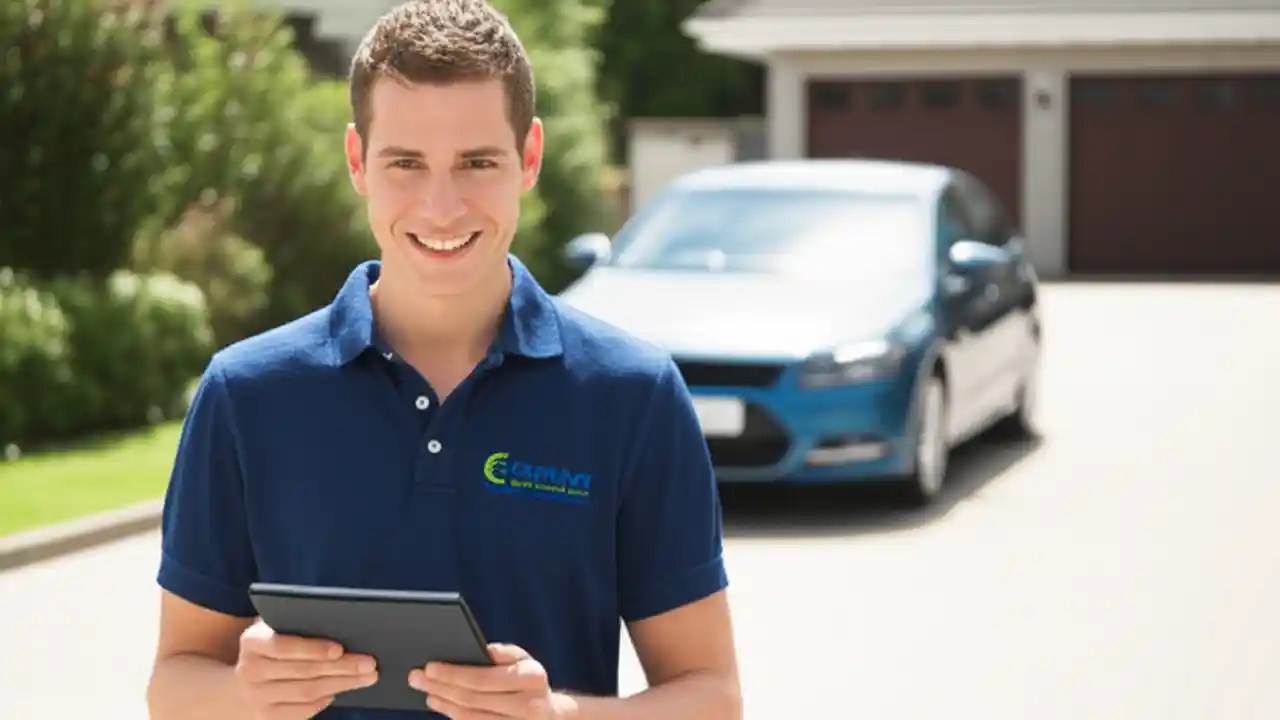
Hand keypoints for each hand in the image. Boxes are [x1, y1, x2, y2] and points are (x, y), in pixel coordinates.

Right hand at [234, 619, 378, 718]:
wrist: (238, 686)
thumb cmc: (270, 648)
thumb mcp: (274, 630)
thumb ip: (297, 624)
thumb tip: (343, 623)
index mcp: (253, 642)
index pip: (283, 646)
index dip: (312, 649)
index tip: (340, 649)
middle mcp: (250, 671)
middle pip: (303, 672)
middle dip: (341, 668)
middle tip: (369, 663)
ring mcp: (257, 698)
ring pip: (307, 692)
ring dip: (341, 684)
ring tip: (367, 677)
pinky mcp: (266, 718)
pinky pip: (302, 711)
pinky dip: (324, 701)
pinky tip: (340, 690)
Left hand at [409, 643, 558, 718]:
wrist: (552, 716)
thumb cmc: (529, 682)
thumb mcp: (523, 660)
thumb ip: (501, 653)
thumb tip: (475, 649)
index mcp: (532, 678)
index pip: (484, 678)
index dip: (453, 674)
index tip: (429, 666)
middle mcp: (530, 706)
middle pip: (472, 699)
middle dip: (440, 687)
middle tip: (415, 677)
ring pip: (470, 718)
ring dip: (444, 704)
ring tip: (427, 691)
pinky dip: (455, 716)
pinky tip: (443, 705)